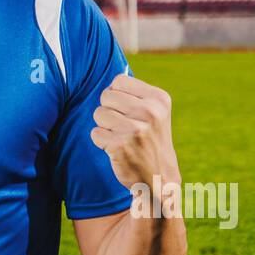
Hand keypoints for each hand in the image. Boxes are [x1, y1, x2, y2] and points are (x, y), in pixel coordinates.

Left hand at [90, 75, 181, 210]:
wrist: (159, 180)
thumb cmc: (150, 141)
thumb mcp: (154, 112)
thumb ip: (135, 93)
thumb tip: (110, 75)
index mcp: (159, 99)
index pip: (118, 81)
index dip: (116, 96)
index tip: (127, 111)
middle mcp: (149, 112)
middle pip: (105, 96)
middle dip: (108, 111)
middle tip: (123, 127)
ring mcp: (136, 129)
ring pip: (98, 114)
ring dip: (104, 127)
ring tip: (121, 138)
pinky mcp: (120, 146)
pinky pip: (95, 133)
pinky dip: (101, 142)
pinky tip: (117, 149)